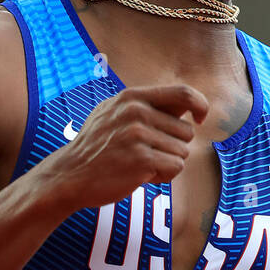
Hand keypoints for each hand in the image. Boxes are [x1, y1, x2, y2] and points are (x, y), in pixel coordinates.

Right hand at [41, 84, 208, 209]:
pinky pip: (175, 168)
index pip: (183, 93)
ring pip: (183, 152)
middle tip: (146, 155)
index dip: (200, 105)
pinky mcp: (141, 159)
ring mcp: (138, 135)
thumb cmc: (95, 148)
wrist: (69, 176)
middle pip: (186, 131)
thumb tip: (185, 106)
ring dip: (166, 164)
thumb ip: (145, 107)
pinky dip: (163, 177)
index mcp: (132, 97)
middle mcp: (136, 112)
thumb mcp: (113, 114)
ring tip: (139, 166)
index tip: (200, 119)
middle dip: (173, 147)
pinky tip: (141, 177)